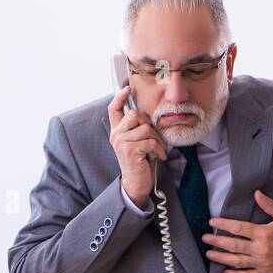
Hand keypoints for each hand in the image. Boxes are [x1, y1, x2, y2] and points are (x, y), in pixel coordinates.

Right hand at [108, 86, 165, 209]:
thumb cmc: (139, 163)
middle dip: (149, 124)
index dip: (119, 97)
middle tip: (153, 138)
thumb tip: (147, 116)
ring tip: (157, 149)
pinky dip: (159, 149)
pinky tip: (159, 156)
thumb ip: (136, 129)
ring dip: (156, 139)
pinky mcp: (130, 150)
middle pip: (134, 114)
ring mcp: (121, 142)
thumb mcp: (136, 143)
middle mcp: (116, 135)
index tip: (127, 88)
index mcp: (116, 132)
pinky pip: (150, 140)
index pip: (113, 109)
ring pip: (145, 127)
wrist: (136, 184)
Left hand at [202, 190, 272, 272]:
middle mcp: (261, 248)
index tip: (212, 221)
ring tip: (209, 254)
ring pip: (236, 261)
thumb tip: (256, 193)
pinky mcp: (266, 272)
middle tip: (204, 238)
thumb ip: (269, 204)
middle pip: (233, 245)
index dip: (223, 224)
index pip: (238, 228)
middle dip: (216, 241)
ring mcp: (263, 262)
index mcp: (264, 232)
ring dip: (220, 258)